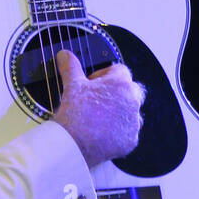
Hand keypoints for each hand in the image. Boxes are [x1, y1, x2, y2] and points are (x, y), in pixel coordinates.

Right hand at [52, 50, 144, 168]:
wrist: (73, 144)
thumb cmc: (75, 113)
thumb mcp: (72, 85)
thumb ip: (71, 66)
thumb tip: (64, 54)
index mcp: (121, 84)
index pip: (119, 70)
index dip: (103, 75)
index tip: (92, 84)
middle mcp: (132, 101)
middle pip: (129, 90)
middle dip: (115, 93)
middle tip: (96, 101)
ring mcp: (133, 122)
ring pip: (130, 112)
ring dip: (118, 112)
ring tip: (98, 118)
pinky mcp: (131, 140)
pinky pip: (128, 132)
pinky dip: (118, 131)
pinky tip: (102, 132)